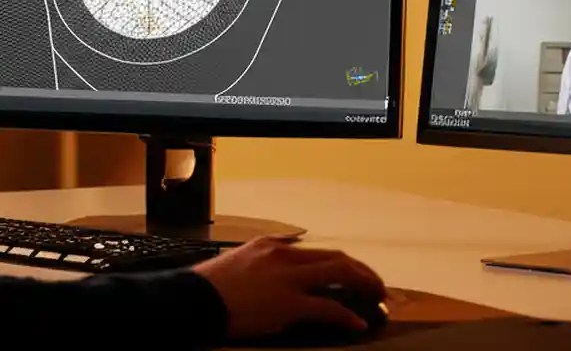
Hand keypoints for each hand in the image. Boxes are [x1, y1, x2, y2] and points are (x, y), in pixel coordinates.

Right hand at [191, 236, 385, 338]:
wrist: (194, 299)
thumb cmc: (210, 286)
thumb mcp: (239, 261)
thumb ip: (263, 262)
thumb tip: (279, 274)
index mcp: (272, 246)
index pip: (316, 251)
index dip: (340, 263)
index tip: (351, 274)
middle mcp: (284, 256)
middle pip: (336, 258)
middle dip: (361, 271)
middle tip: (375, 285)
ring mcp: (288, 280)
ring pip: (339, 273)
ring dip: (364, 284)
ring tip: (377, 297)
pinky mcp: (289, 304)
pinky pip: (328, 308)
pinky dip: (347, 316)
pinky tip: (358, 324)